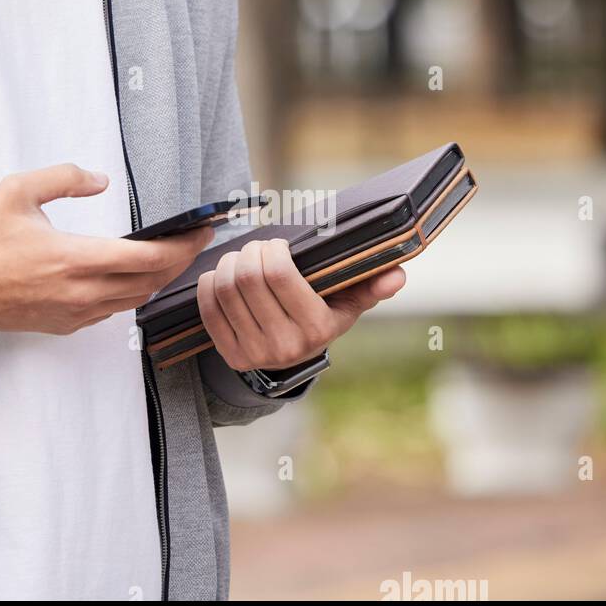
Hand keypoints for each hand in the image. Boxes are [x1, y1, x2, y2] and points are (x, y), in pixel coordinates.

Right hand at [0, 163, 217, 334]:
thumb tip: (101, 179)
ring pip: (135, 299)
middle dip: (180, 260)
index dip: (182, 245)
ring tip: (172, 253)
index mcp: (73, 258)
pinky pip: (113, 309)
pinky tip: (134, 273)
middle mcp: (81, 292)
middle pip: (150, 282)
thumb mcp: (17, 190)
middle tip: (196, 238)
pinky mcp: (67, 324)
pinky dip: (133, 291)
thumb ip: (63, 178)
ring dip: (158, 277)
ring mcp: (75, 313)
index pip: (146, 259)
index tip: (202, 229)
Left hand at [197, 235, 406, 370]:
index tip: (276, 245)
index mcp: (317, 328)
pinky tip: (222, 275)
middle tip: (256, 248)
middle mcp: (286, 345)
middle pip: (248, 277)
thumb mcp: (348, 304)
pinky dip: (210, 283)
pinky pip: (209, 308)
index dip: (271, 248)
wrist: (293, 360)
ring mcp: (255, 353)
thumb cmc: (321, 316)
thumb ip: (371, 286)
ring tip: (240, 259)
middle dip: (248, 251)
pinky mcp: (231, 355)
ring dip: (227, 263)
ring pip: (226, 289)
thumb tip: (397, 275)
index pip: (278, 273)